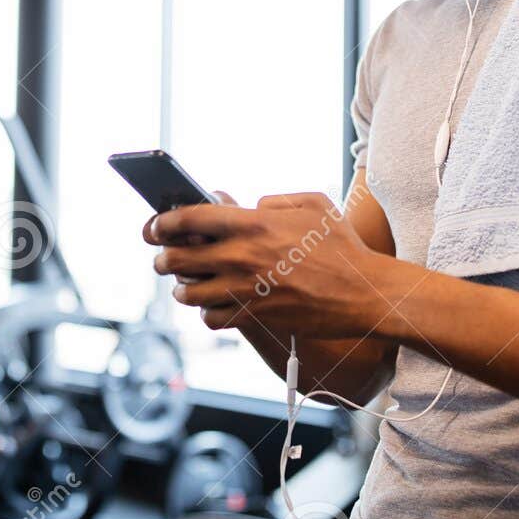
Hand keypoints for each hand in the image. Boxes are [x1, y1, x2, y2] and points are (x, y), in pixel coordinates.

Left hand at [143, 191, 393, 338]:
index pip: (188, 219)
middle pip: (179, 258)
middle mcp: (241, 256)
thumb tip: (252, 205)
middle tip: (164, 258)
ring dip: (182, 288)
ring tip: (185, 285)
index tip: (154, 226)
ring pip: (189, 292)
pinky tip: (213, 305)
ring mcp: (245, 289)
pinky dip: (207, 313)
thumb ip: (276, 199)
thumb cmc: (342, 246)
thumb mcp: (313, 204)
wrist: (363, 293)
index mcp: (251, 223)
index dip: (163, 222)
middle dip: (164, 258)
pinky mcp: (254, 316)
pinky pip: (212, 318)